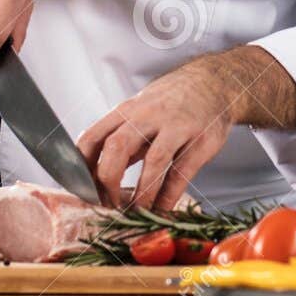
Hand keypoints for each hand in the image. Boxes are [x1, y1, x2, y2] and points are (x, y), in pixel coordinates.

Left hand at [76, 59, 237, 210]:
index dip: (82, 168)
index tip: (83, 192)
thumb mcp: (139, 113)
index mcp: (126, 111)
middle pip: (117, 147)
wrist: (213, 81)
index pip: (92, 137)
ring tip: (136, 214)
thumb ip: (120, 139)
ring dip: (142, 194)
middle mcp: (148, 115)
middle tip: (109, 205)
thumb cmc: (170, 102)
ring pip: (154, 162)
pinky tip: (162, 210)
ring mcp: (177, 126)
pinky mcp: (201, 141)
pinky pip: (181, 173)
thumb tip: (95, 176)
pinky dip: (168, 196)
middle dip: (108, 181)